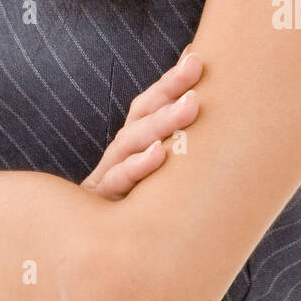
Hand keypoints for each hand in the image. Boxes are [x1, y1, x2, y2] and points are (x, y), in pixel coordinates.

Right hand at [81, 46, 202, 200]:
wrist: (94, 245)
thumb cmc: (134, 205)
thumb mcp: (154, 173)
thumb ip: (175, 143)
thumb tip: (207, 105)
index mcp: (133, 141)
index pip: (151, 103)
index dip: (172, 78)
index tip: (196, 56)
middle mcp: (121, 151)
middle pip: (143, 114)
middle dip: (171, 88)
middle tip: (197, 66)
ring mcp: (111, 173)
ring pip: (133, 141)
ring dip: (162, 121)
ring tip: (191, 105)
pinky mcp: (104, 201)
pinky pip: (121, 179)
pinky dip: (138, 165)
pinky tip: (159, 153)